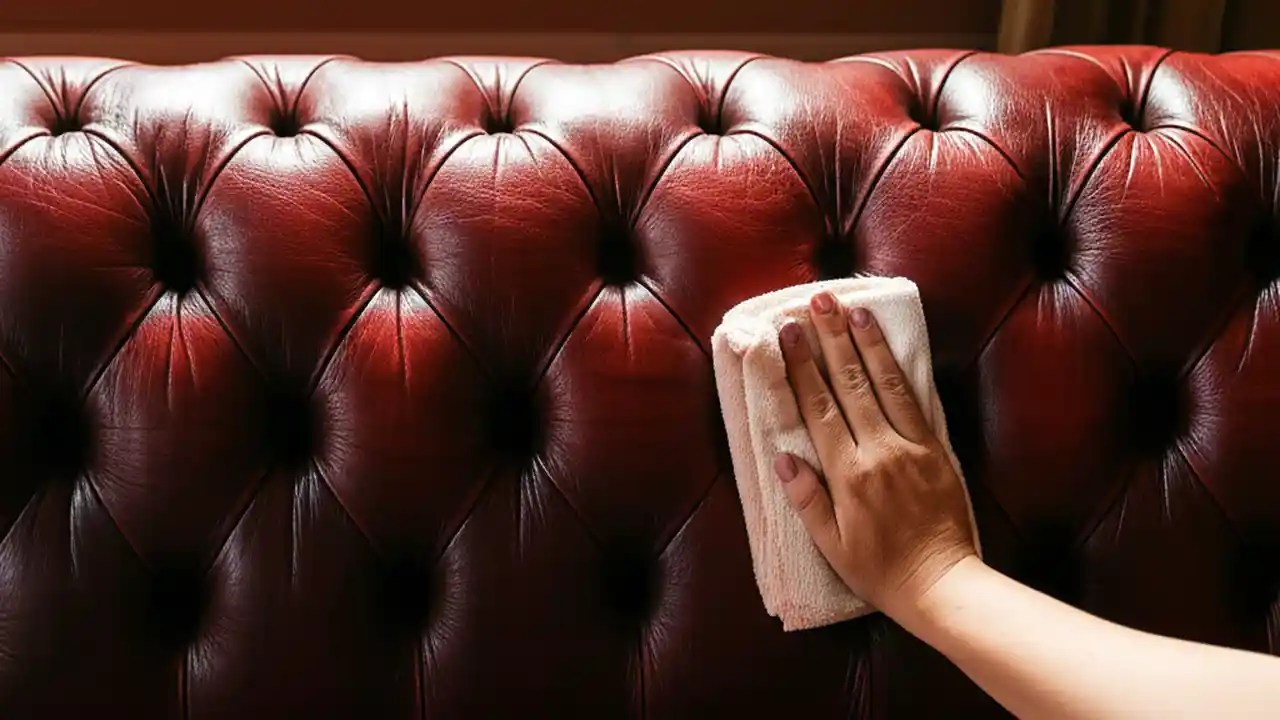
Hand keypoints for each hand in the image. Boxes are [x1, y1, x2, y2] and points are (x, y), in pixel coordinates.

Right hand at [772, 291, 977, 615]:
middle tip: (816, 302)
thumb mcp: (831, 545)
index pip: (819, 408)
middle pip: (849, 384)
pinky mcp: (936, 450)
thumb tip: (783, 456)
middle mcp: (880, 451)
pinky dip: (897, 368)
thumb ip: (807, 499)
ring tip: (852, 308)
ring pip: (884, 383)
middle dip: (831, 338)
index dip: (801, 366)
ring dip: (866, 343)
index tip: (788, 332)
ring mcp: (911, 447)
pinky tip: (885, 346)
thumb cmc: (880, 570)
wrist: (943, 585)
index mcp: (849, 474)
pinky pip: (914, 399)